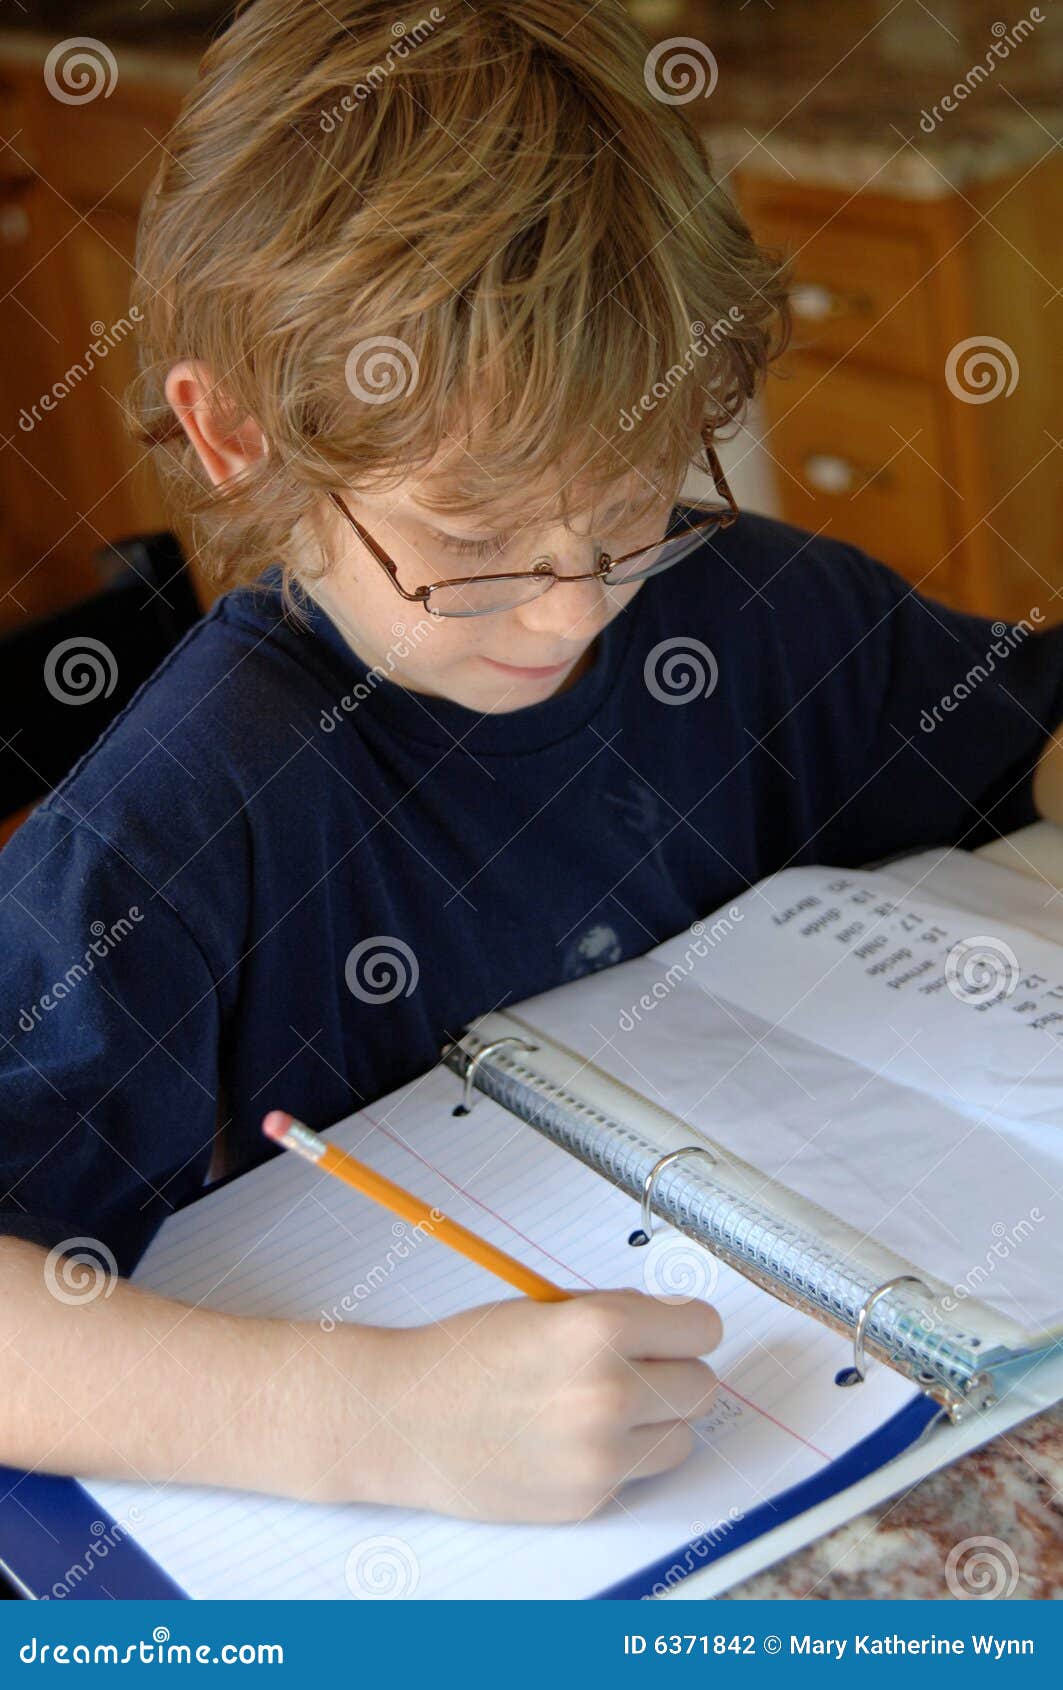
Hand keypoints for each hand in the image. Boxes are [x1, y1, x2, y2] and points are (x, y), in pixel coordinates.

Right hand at [346, 1288, 721, 1522]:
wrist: (403, 1418)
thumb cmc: (467, 1355)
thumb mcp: (547, 1309)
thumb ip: (618, 1316)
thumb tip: (678, 1327)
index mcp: (599, 1328)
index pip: (703, 1328)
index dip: (685, 1328)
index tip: (672, 1332)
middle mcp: (609, 1392)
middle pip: (703, 1386)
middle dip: (674, 1374)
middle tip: (635, 1369)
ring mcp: (600, 1453)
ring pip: (683, 1437)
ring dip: (656, 1422)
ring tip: (603, 1407)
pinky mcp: (589, 1498)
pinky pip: (640, 1473)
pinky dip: (621, 1457)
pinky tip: (571, 1438)